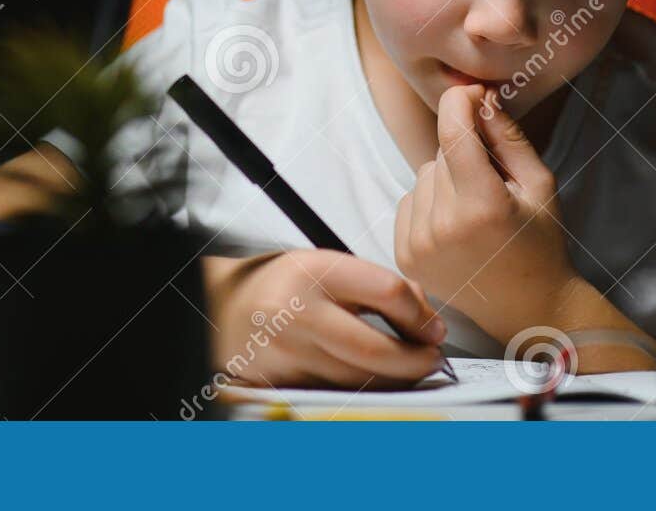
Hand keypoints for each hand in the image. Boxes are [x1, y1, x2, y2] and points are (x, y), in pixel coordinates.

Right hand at [202, 249, 447, 388]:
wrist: (221, 309)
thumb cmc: (282, 285)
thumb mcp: (327, 264)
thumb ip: (377, 285)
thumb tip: (425, 319)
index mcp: (314, 270)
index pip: (387, 292)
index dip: (420, 315)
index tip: (433, 328)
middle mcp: (298, 313)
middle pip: (375, 349)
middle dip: (414, 360)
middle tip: (433, 359)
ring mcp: (287, 353)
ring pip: (358, 379)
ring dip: (395, 380)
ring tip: (411, 370)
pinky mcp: (281, 383)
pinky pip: (336, 392)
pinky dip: (364, 389)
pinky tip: (378, 381)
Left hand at [393, 84, 577, 341]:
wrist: (527, 307)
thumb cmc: (540, 242)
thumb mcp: (539, 184)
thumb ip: (508, 137)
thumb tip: (480, 97)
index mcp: (482, 205)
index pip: (453, 130)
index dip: (460, 101)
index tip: (472, 93)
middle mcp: (443, 226)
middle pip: (441, 153)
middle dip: (464, 152)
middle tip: (493, 182)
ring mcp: (419, 244)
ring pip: (422, 175)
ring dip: (446, 180)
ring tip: (474, 210)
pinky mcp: (405, 256)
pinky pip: (409, 200)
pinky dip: (430, 203)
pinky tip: (455, 226)